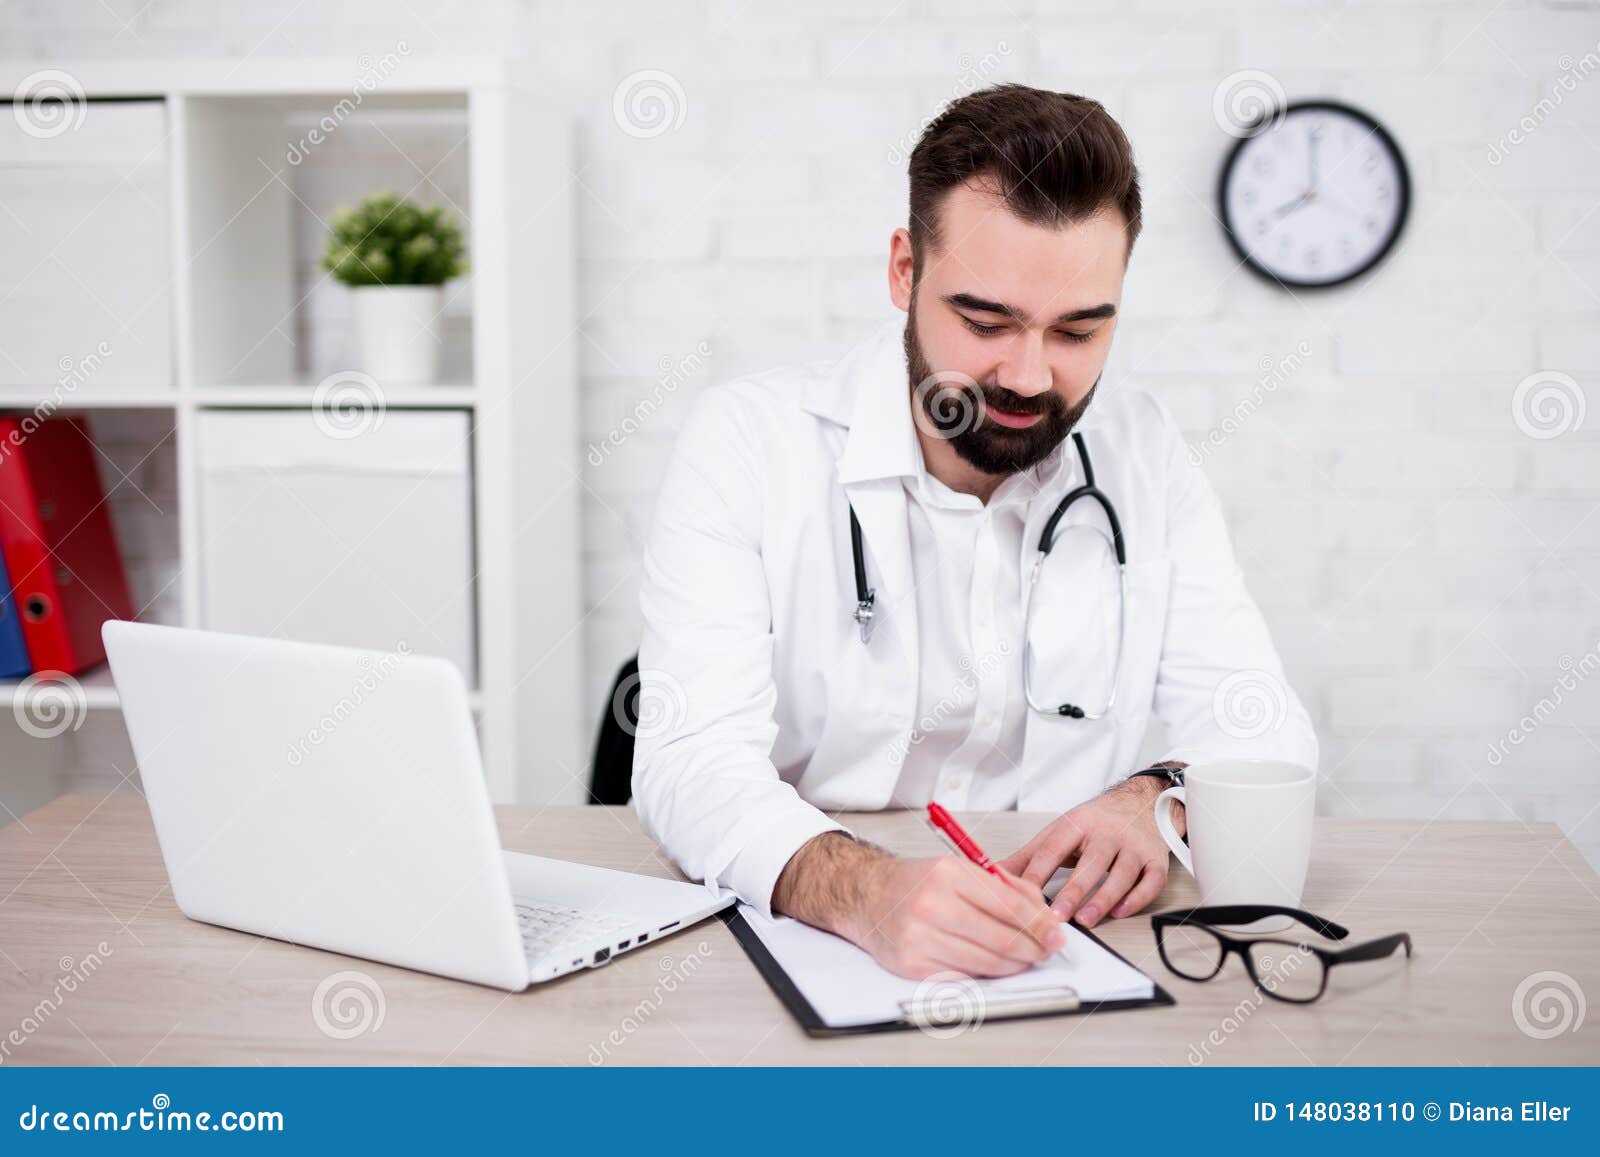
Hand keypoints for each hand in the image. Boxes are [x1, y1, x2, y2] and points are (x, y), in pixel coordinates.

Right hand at [850, 856, 1064, 979]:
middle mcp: (931, 905)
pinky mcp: (912, 966)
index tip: (1056, 932)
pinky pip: (963, 977)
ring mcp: (919, 938)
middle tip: (1048, 950)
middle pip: (1000, 938)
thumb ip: (1003, 886)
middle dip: (1033, 948)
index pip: (1008, 904)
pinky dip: (985, 974)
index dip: (1039, 923)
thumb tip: (1043, 913)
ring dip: (1014, 965)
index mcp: (947, 874)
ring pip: (986, 962)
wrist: (866, 896)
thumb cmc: (915, 883)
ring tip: (1025, 959)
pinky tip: (994, 966)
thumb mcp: (958, 868)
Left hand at [998, 776, 1182, 927]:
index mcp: (1077, 824)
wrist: (1140, 802)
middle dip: (1073, 891)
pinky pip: (1151, 881)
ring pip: (1122, 874)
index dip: (1038, 874)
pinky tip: (1120, 911)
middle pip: (1091, 863)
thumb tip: (993, 875)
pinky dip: (1138, 898)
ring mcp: (1133, 846)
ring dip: (1103, 898)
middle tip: (1056, 916)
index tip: (1024, 898)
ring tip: (1086, 919)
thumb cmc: (1094, 823)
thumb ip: (1028, 857)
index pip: (1054, 849)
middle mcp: (1107, 833)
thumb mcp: (1058, 832)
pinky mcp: (1155, 860)